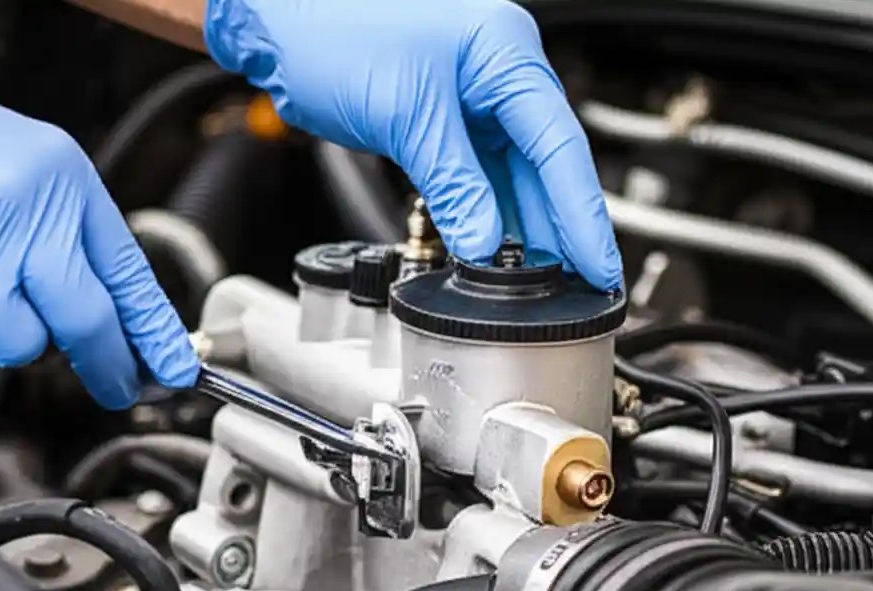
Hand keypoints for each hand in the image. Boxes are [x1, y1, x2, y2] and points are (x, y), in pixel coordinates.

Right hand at [0, 34, 197, 408]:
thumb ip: (66, 230)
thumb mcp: (24, 165)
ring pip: (20, 348)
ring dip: (4, 336)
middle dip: (107, 366)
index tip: (178, 372)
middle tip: (117, 385)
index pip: (128, 272)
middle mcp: (24, 217)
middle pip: (88, 323)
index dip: (155, 333)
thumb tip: (112, 312)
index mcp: (61, 180)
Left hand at [204, 0, 622, 289]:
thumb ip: (455, 183)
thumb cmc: (331, 26)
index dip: (581, 213)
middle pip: (546, 161)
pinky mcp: (442, 115)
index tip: (599, 262)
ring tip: (546, 279)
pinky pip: (478, 170)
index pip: (559, 145)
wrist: (273, 17)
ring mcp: (471, 92)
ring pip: (513, 171)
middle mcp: (497, 68)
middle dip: (562, 225)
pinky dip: (486, 209)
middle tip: (582, 282)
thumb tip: (487, 242)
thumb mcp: (406, 115)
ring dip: (525, 224)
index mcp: (505, 51)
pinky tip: (497, 246)